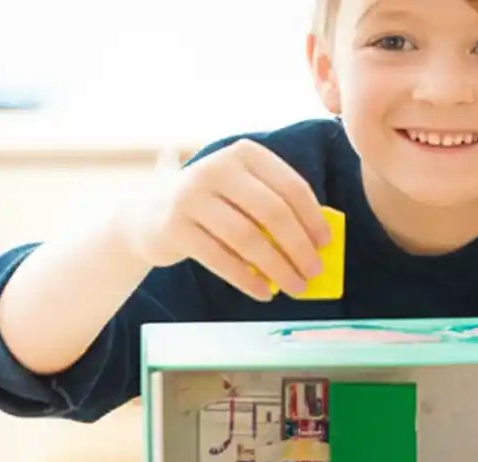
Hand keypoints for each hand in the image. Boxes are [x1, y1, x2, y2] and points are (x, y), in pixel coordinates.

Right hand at [117, 139, 331, 300]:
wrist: (151, 218)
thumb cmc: (215, 208)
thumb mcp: (244, 194)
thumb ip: (277, 208)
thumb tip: (319, 243)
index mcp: (244, 154)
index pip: (291, 186)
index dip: (313, 219)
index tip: (326, 245)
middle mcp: (217, 167)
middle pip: (272, 212)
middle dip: (299, 247)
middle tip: (314, 272)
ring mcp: (192, 195)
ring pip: (248, 237)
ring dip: (277, 268)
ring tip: (295, 287)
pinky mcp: (174, 226)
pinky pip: (220, 258)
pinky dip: (247, 279)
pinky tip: (263, 292)